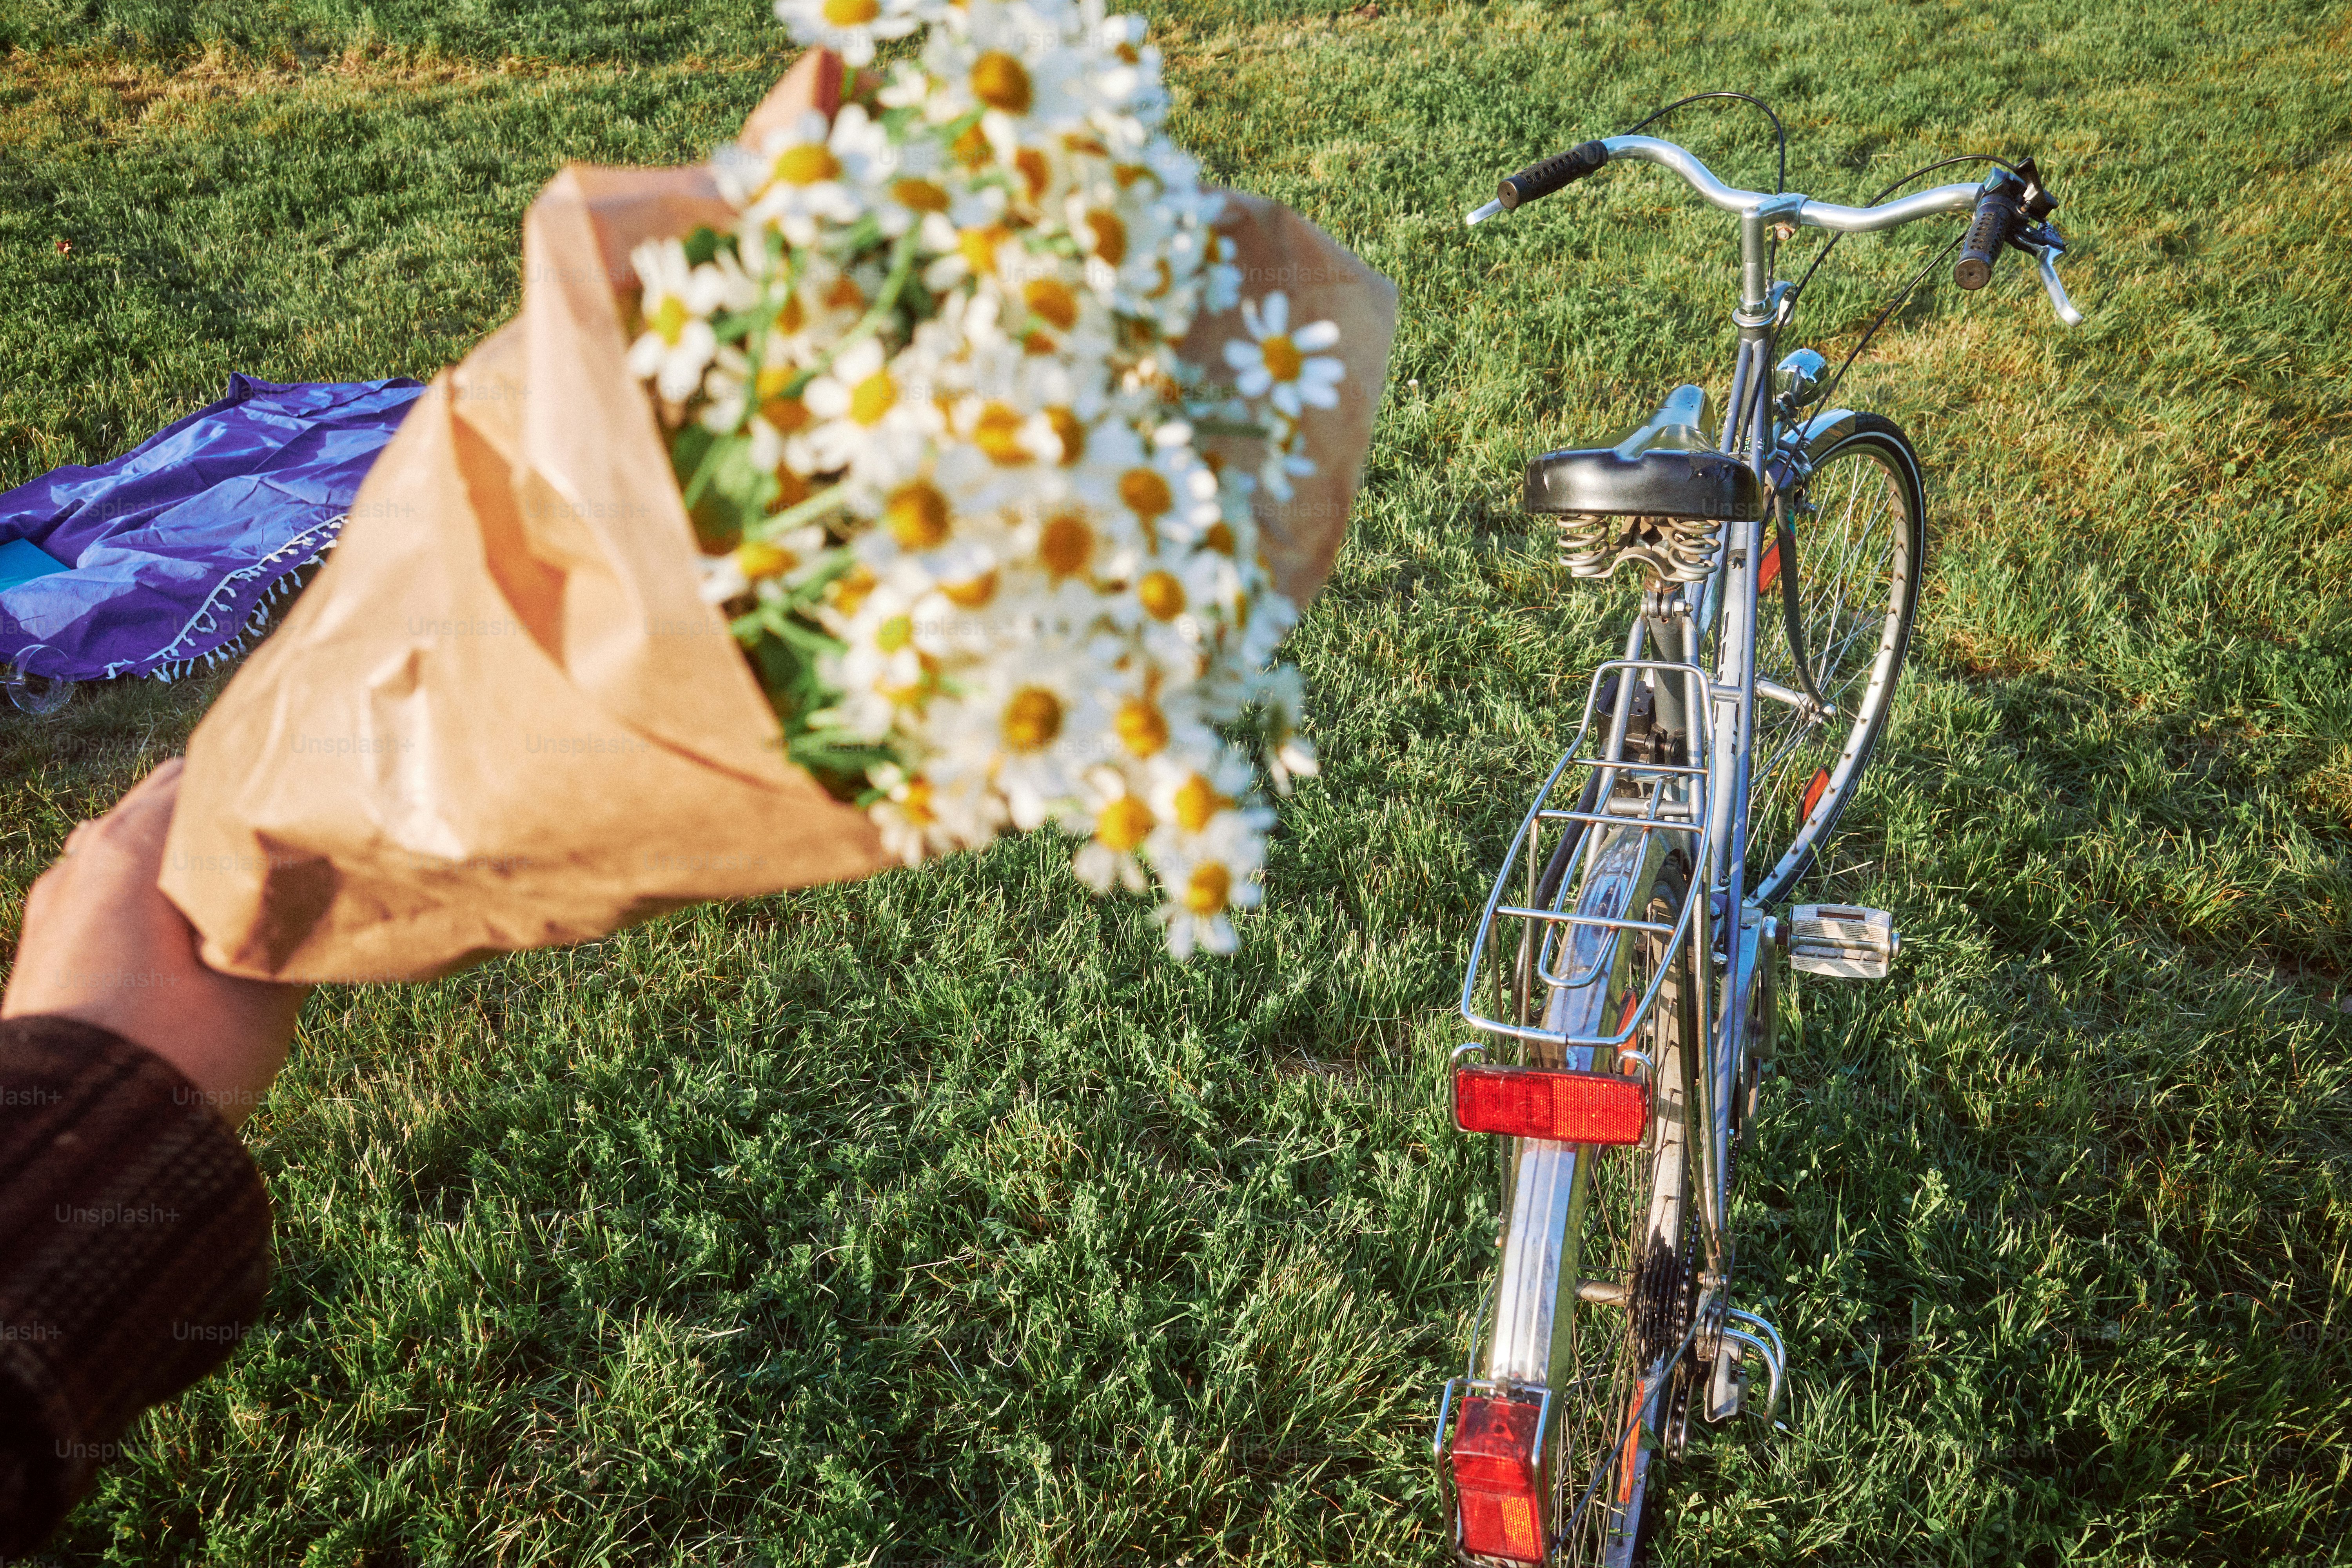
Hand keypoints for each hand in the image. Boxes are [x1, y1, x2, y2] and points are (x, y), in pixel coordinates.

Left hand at [3, 757, 308, 1126]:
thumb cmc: (175, 1056)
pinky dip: (163, 910)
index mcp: (127, 847)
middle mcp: (80, 864)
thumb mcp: (262, 988)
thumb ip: (296, 929)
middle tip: (297, 857)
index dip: (266, 783)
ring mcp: (58, 911)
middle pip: (171, 814)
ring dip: (195, 874)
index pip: (206, 772)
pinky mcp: (52, 956)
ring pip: (143, 864)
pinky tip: (208, 946)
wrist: (76, 1152)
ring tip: (258, 907)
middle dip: (230, 830)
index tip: (315, 803)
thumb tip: (333, 901)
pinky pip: (118, 906)